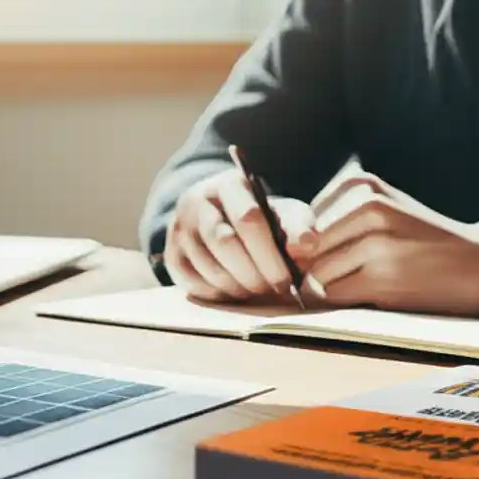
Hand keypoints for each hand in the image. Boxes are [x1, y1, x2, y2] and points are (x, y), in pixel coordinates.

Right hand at [165, 168, 316, 301]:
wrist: (223, 220)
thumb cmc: (263, 219)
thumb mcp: (285, 214)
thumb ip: (300, 227)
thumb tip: (306, 245)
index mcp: (228, 184)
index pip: (248, 217)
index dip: (269, 254)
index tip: (286, 280)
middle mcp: (196, 202)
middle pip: (224, 242)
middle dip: (254, 274)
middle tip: (273, 289)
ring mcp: (179, 229)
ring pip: (210, 267)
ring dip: (239, 286)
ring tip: (258, 287)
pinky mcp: (171, 255)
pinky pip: (196, 284)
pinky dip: (221, 294)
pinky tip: (237, 288)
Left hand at [303, 172, 478, 315]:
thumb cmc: (422, 241)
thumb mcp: (383, 210)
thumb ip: (335, 221)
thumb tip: (289, 250)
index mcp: (364, 186)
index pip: (304, 219)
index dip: (306, 245)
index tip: (329, 254)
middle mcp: (369, 208)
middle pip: (307, 247)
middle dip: (311, 268)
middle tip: (340, 275)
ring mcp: (376, 243)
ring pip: (316, 272)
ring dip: (327, 287)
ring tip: (358, 283)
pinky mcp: (383, 278)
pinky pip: (333, 294)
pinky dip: (339, 301)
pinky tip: (365, 295)